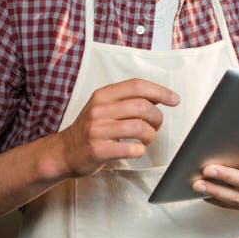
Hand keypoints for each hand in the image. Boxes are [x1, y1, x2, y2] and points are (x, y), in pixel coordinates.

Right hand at [55, 79, 179, 177]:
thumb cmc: (91, 129)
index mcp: (103, 95)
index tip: (174, 99)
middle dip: (157, 118)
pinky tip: (136, 150)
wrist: (64, 152)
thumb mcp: (105, 107)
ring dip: (150, 135)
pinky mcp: (97, 149)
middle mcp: (99, 109)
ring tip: (146, 139)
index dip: (160, 91)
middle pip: (142, 107)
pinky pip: (130, 148)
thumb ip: (128, 100)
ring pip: (139, 127)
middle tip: (156, 126)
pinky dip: (139, 150)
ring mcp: (97, 130)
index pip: (137, 86)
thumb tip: (159, 96)